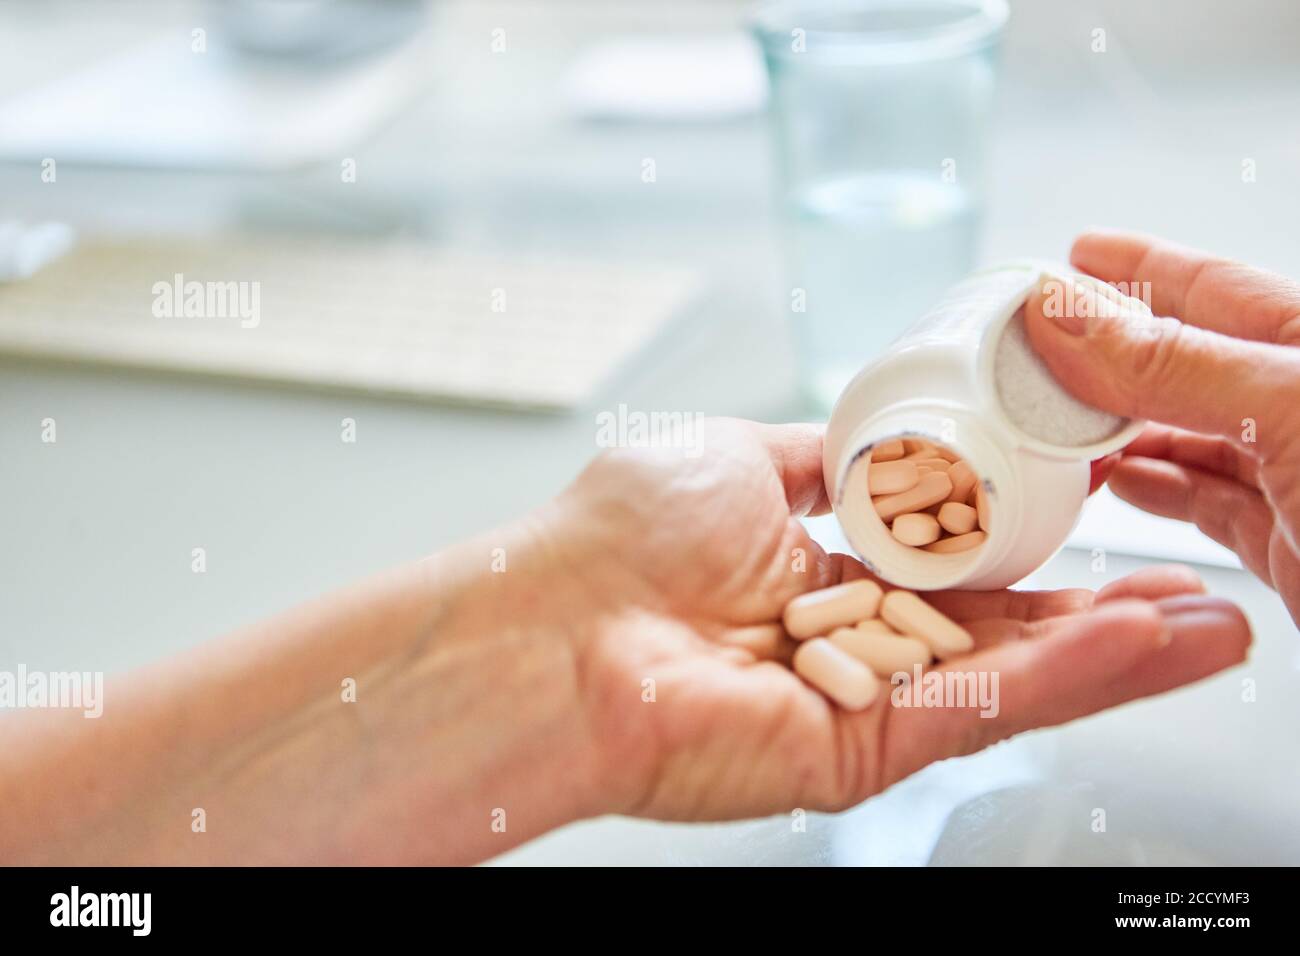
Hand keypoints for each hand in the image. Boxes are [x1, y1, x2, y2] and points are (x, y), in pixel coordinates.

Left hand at [542, 418, 1249, 821]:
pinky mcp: (858, 754)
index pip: (947, 563)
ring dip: (1112, 650)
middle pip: (994, 630)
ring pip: (1007, 677)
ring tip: (1211, 623)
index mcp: (816, 571)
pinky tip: (1143, 643)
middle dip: (1096, 610)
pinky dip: (1066, 679)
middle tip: (1189, 584)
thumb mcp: (737, 457)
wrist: (551, 627)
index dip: (1026, 545)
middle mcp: (843, 641)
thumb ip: (821, 459)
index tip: (1097, 515)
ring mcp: (856, 701)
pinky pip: (978, 710)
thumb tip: (875, 440)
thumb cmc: (616, 538)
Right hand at [1024, 230, 1299, 624]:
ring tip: (1059, 423)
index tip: (1075, 256)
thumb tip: (1067, 311)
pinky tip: (1117, 483)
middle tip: (1038, 352)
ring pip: (1188, 438)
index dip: (1140, 268)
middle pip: (1188, 365)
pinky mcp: (1290, 547)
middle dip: (1110, 358)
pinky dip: (1152, 492)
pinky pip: (1203, 505)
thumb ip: (1175, 362)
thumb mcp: (1294, 411)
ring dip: (1119, 432)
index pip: (1213, 289)